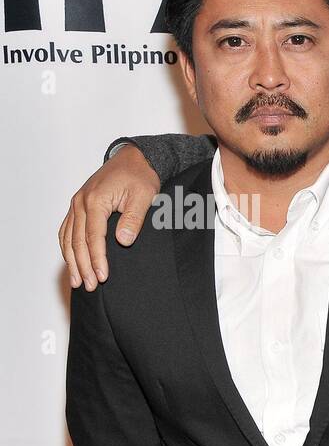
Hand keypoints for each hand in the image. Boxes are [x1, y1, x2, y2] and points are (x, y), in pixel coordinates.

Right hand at [59, 144, 159, 289]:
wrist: (133, 159)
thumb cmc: (140, 177)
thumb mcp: (144, 196)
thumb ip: (134, 218)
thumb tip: (123, 240)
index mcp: (95, 200)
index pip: (93, 236)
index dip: (97, 259)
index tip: (102, 277)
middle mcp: (80, 202)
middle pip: (77, 240)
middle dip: (83, 265)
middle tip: (90, 286)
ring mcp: (76, 204)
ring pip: (68, 237)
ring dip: (72, 260)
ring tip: (77, 281)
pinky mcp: (78, 206)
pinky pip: (67, 229)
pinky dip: (67, 247)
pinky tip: (71, 261)